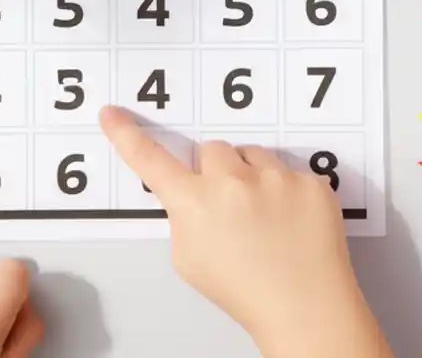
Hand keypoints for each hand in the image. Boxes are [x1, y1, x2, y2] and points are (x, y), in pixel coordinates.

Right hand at [100, 106, 390, 357]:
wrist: (304, 307)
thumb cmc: (244, 291)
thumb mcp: (189, 259)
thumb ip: (184, 216)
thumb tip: (194, 197)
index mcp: (194, 203)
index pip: (151, 160)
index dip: (127, 135)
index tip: (112, 115)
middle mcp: (232, 181)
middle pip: (212, 151)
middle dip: (215, 171)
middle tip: (228, 205)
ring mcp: (275, 177)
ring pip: (253, 154)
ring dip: (252, 175)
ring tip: (264, 216)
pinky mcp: (309, 181)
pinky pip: (290, 171)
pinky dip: (288, 191)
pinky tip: (291, 221)